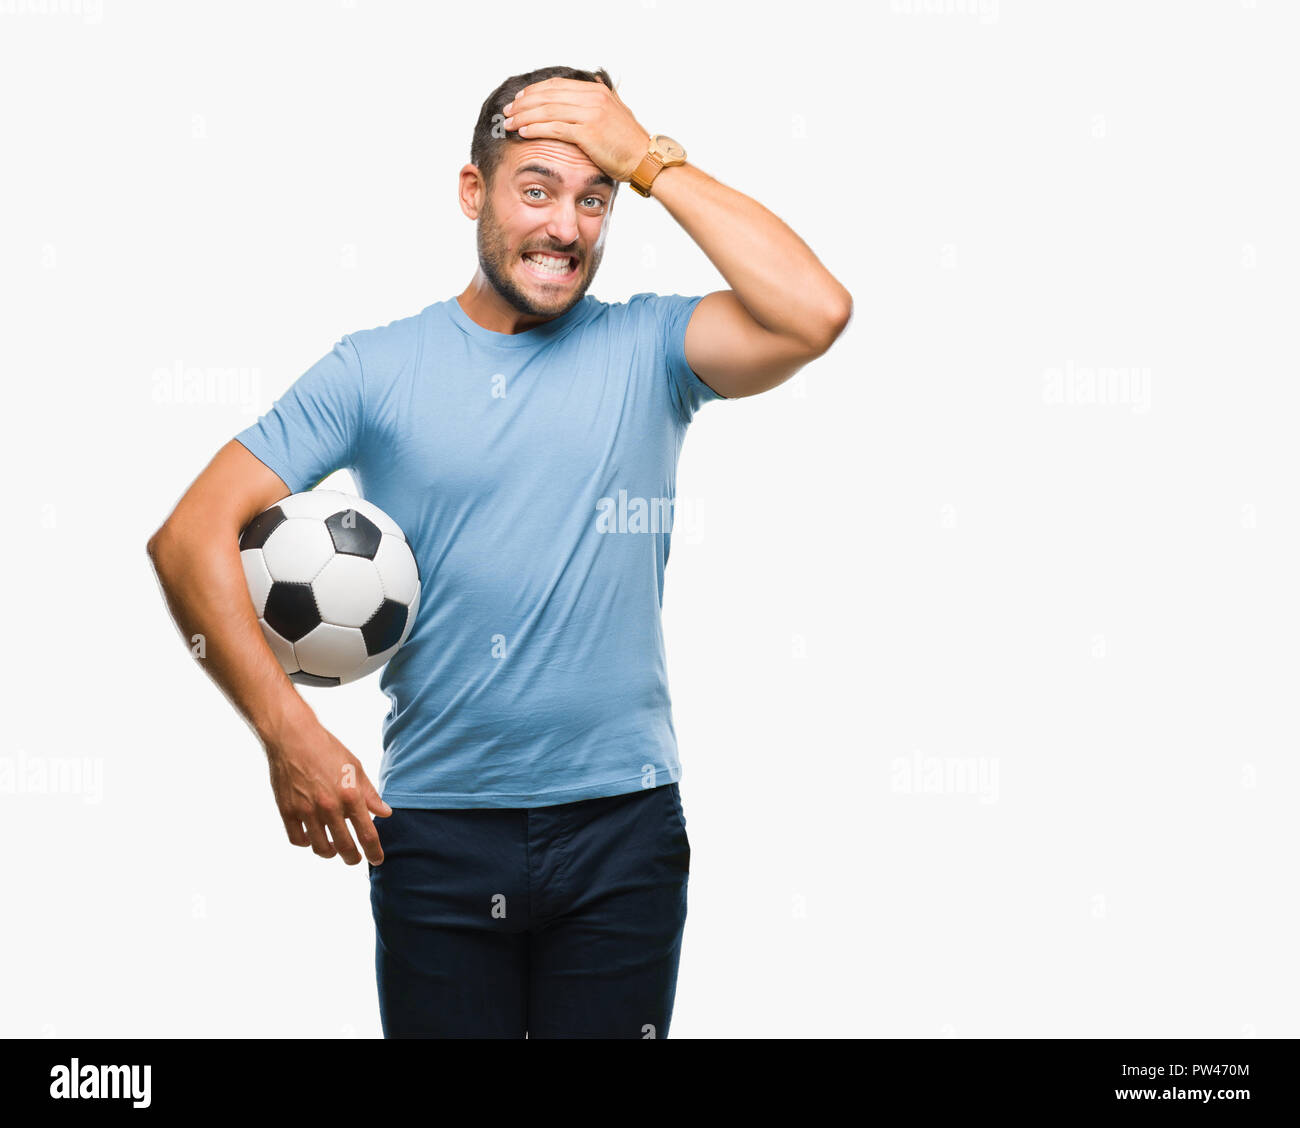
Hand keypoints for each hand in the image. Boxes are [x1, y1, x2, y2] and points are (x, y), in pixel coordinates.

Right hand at [265, 715, 390, 864]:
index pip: (367, 834)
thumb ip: (370, 794)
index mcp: (350, 795)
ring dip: (330, 852)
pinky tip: (312, 837)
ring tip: (334, 847)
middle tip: (355, 859)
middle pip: (345, 847)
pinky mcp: (287, 811)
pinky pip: (298, 839)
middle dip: (353, 858)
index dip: (374, 851)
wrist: (292, 738)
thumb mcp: (355, 768)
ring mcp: (306, 811)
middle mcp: (329, 807)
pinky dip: (307, 843)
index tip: (377, 860)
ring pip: (320, 848)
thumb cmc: (327, 750)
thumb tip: (385, 813)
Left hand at [502, 76, 650, 182]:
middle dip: (524, 103)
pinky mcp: (588, 132)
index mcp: (596, 91)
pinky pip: (554, 127)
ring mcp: (590, 114)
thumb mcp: (618, 111)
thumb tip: (596, 81)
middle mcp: (592, 98)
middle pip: (548, 96)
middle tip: (507, 111)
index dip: (535, 91)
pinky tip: (523, 132)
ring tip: (509, 123)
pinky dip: (536, 128)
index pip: (557, 85)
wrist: (645, 159)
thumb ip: (604, 96)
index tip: (520, 99)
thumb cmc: (630, 142)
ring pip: (548, 110)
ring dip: (524, 116)